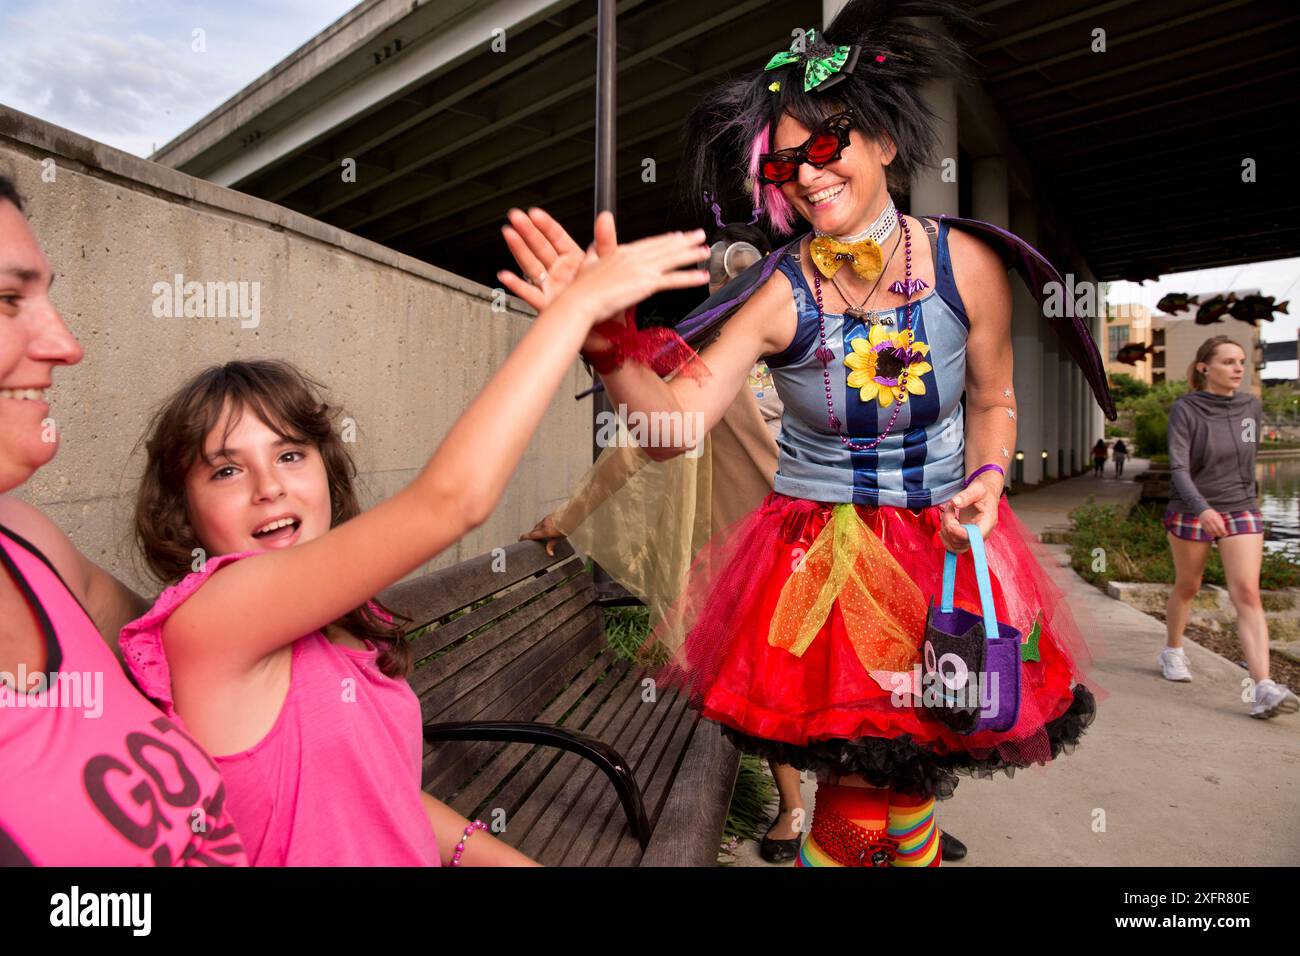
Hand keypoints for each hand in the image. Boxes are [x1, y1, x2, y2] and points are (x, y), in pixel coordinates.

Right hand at [498, 207, 602, 310]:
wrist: (608, 326)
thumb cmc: (607, 296)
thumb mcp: (609, 265)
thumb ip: (605, 240)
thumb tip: (605, 217)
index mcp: (573, 259)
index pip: (556, 237)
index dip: (545, 224)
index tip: (534, 213)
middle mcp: (559, 270)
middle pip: (540, 247)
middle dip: (526, 230)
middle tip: (515, 217)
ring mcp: (551, 286)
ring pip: (531, 265)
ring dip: (518, 249)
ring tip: (509, 234)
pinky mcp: (546, 304)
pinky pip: (529, 293)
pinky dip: (517, 285)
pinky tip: (506, 275)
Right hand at [519, 513, 565, 557]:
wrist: (572, 515)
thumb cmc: (567, 527)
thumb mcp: (560, 538)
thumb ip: (552, 544)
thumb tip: (549, 553)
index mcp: (546, 531)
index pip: (532, 534)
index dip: (525, 537)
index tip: (520, 539)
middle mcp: (544, 524)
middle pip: (534, 530)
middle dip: (532, 535)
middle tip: (530, 539)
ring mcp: (546, 519)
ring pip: (538, 525)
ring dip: (537, 530)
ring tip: (541, 534)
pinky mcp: (548, 516)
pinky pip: (542, 522)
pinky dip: (542, 525)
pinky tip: (547, 528)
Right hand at [551, 222, 709, 331]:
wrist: (580, 299)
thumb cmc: (580, 288)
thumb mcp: (586, 266)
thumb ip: (593, 255)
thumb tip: (592, 248)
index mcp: (621, 252)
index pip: (649, 243)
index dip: (665, 240)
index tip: (677, 236)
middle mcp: (634, 257)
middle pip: (664, 247)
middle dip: (684, 241)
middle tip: (699, 236)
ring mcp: (642, 269)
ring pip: (672, 259)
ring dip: (691, 255)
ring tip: (705, 252)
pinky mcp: (646, 284)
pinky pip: (673, 280)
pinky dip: (689, 278)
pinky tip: (701, 277)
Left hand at [939, 472, 1001, 552]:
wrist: (986, 494)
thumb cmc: (984, 491)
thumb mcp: (977, 489)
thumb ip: (966, 496)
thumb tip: (954, 503)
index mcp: (987, 523)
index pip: (971, 537)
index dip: (956, 530)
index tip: (949, 514)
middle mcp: (981, 534)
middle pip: (960, 541)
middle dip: (948, 525)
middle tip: (948, 509)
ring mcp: (973, 537)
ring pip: (955, 546)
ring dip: (945, 532)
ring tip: (947, 516)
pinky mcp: (966, 538)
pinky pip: (954, 546)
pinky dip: (946, 539)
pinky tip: (944, 526)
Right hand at [1198, 508, 1228, 537]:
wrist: (1203, 511)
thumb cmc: (1213, 514)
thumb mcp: (1218, 517)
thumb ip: (1221, 523)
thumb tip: (1224, 530)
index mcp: (1215, 518)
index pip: (1220, 527)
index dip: (1223, 531)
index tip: (1226, 534)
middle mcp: (1210, 521)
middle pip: (1215, 530)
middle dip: (1219, 534)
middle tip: (1222, 535)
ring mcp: (1205, 523)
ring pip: (1211, 532)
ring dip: (1215, 535)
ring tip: (1218, 535)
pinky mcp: (1203, 525)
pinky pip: (1207, 531)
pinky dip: (1210, 533)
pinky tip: (1213, 534)